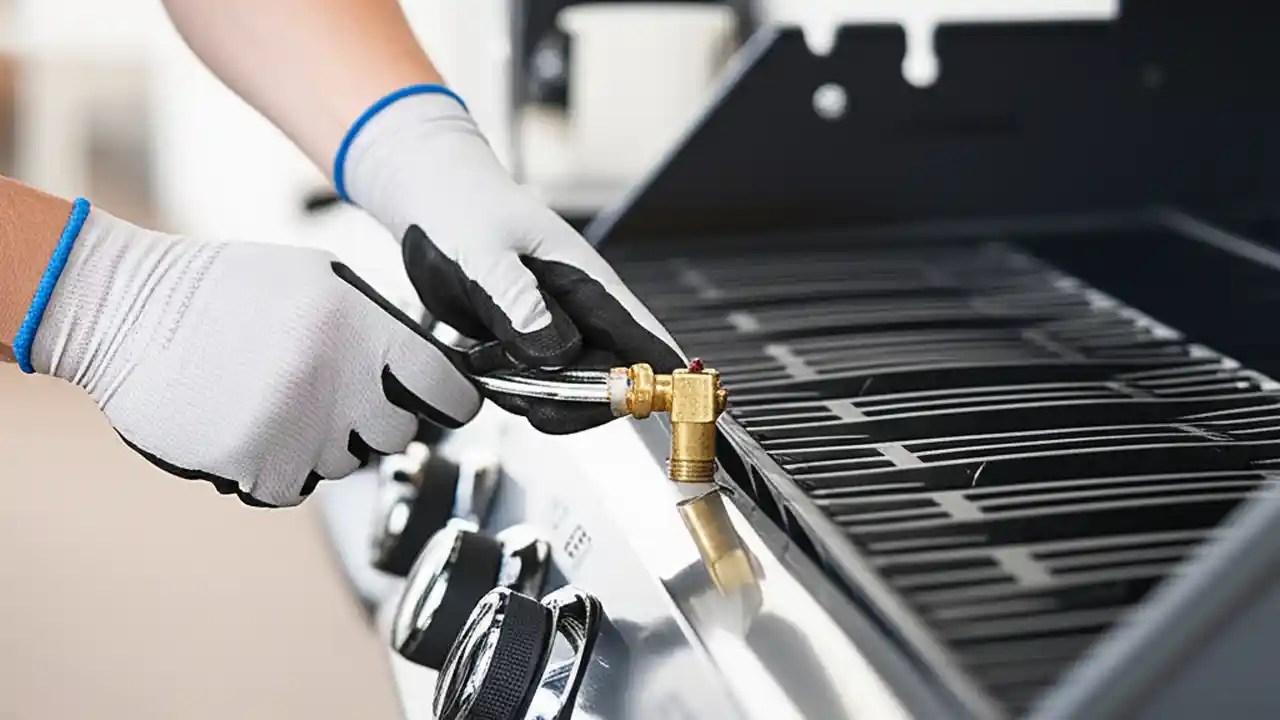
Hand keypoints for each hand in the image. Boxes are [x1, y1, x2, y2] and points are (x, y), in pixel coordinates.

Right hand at [30, 206, 480, 506]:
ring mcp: (299, 426)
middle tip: (327, 392)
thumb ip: (377, 324)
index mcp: (363, 326)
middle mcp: (340, 379)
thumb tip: (429, 367)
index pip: (447, 387)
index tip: (450, 407)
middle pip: (397, 434)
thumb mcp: (319, 279)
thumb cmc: (225, 289)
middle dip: (371, 420)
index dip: (452, 401)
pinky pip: (293, 487)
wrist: (127, 309)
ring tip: (271, 398)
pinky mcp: (256, 463)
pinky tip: (247, 426)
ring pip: (343, 462)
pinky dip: (273, 468)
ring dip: (317, 442)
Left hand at [340, 88, 682, 432]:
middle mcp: (582, 313)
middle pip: (611, 383)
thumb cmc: (463, 209)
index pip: (646, 342)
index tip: (675, 413)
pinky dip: (508, 388)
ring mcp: (556, 332)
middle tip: (523, 392)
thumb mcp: (485, 253)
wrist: (431, 200)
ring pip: (569, 392)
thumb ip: (518, 303)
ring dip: (532, 395)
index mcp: (590, 285)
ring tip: (486, 358)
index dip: (667, 382)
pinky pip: (533, 387)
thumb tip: (557, 355)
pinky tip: (478, 360)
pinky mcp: (527, 345)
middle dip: (572, 401)